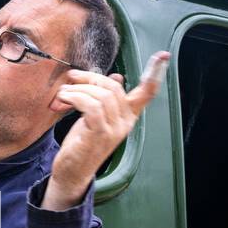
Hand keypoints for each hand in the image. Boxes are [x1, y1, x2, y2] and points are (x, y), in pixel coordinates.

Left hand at [42, 51, 169, 208]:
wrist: (72, 172)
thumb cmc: (83, 143)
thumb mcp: (96, 117)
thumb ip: (106, 98)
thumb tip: (117, 77)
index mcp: (128, 116)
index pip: (147, 93)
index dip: (155, 73)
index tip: (164, 55)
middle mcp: (126, 122)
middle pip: (114, 86)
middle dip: (90, 77)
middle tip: (72, 78)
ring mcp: (115, 129)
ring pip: (102, 94)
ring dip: (78, 88)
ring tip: (63, 94)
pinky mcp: (100, 133)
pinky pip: (91, 105)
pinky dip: (75, 97)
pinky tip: (64, 100)